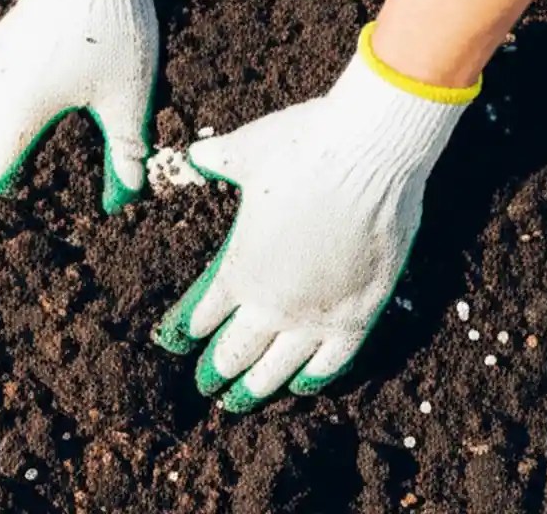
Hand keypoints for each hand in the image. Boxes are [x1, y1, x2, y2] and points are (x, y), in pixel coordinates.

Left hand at [153, 24, 476, 410]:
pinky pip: (333, 363)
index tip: (178, 340)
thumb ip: (214, 161)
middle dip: (215, 372)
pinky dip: (313, 378)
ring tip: (241, 400)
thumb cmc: (303, 146)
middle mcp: (272, 304)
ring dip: (256, 387)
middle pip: (234, 354)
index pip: (202, 316)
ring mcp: (317, 316)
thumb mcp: (244, 151)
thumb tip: (191, 157)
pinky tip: (302, 385)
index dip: (187, 332)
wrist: (369, 153)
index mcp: (237, 270)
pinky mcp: (360, 315)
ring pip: (278, 369)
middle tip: (206, 384)